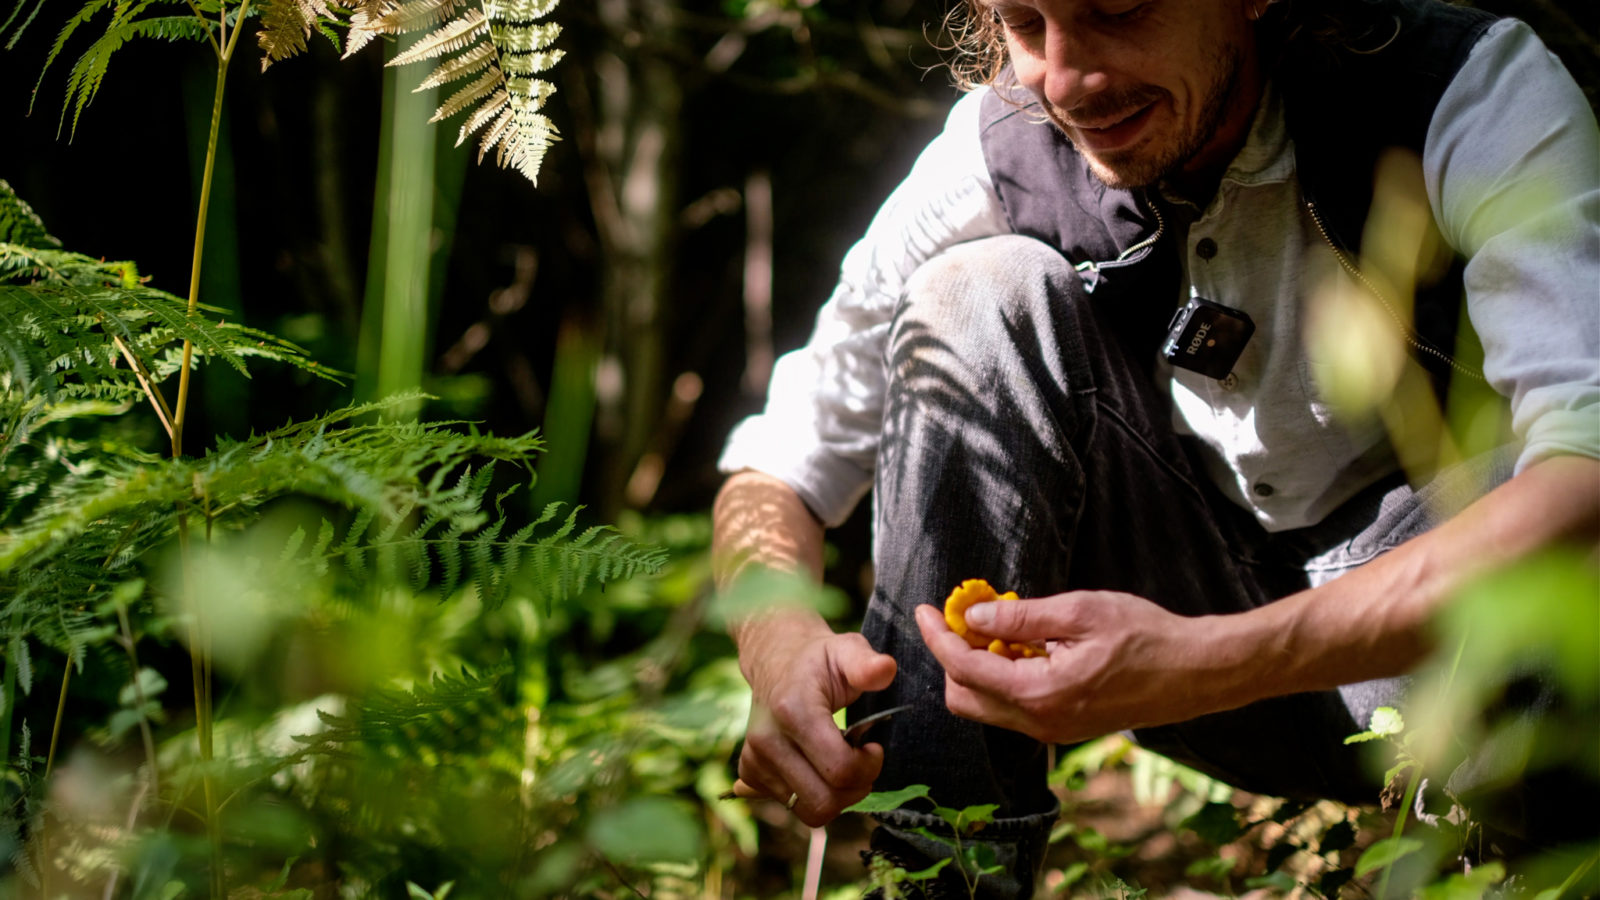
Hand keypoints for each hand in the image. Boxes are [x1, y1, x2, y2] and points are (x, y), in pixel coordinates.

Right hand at [732, 615, 896, 826]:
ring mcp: (754, 760)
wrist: (776, 658)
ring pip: (809, 811)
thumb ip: (866, 663)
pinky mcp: (749, 772)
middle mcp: (766, 740)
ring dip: (836, 796)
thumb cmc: (820, 659)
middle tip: (861, 762)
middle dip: (854, 789)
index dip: (868, 766)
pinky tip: (816, 765)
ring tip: (841, 764)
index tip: (873, 747)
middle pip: (824, 801)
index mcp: (792, 711)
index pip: (840, 770)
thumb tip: (886, 669)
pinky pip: (792, 806)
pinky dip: (813, 794)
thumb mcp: (847, 650)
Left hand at [914, 591, 1246, 743]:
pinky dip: (1003, 677)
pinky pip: (1013, 708)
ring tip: (999, 626)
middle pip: (964, 698)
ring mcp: (1052, 731)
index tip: (926, 610)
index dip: (938, 637)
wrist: (1196, 671)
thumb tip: (973, 617)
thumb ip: (1020, 619)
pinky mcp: (1063, 728)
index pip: (965, 670)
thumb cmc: (1146, 635)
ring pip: (986, 706)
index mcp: (1041, 694)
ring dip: (978, 667)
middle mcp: (1041, 722)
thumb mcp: (1078, 612)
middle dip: (953, 657)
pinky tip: (1023, 646)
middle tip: (964, 617)